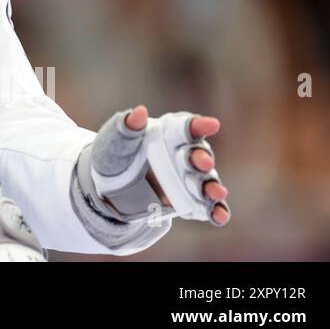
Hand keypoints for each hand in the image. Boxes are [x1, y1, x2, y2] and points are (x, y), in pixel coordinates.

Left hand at [122, 105, 229, 226]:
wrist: (110, 187)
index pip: (186, 127)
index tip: (212, 124)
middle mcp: (184, 155)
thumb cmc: (115, 154)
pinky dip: (216, 211)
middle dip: (202, 158)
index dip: (198, 125)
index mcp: (169, 134)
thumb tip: (140, 112)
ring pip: (207, 182)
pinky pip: (207, 207)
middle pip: (199, 155)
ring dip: (213, 186)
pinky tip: (220, 216)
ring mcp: (189, 179)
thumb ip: (127, 127)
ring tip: (216, 192)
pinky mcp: (191, 202)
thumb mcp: (115, 140)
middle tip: (203, 162)